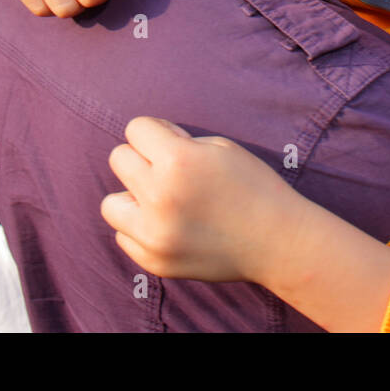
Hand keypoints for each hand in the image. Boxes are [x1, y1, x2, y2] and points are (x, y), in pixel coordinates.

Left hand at [100, 117, 299, 283]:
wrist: (278, 241)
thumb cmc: (253, 186)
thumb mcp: (220, 147)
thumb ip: (177, 142)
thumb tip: (144, 147)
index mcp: (177, 161)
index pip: (135, 128)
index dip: (157, 133)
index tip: (175, 144)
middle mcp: (159, 197)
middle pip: (119, 159)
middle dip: (143, 159)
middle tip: (171, 172)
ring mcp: (153, 234)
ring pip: (111, 203)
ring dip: (132, 197)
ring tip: (162, 201)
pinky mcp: (154, 262)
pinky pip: (124, 235)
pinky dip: (141, 228)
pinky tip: (171, 226)